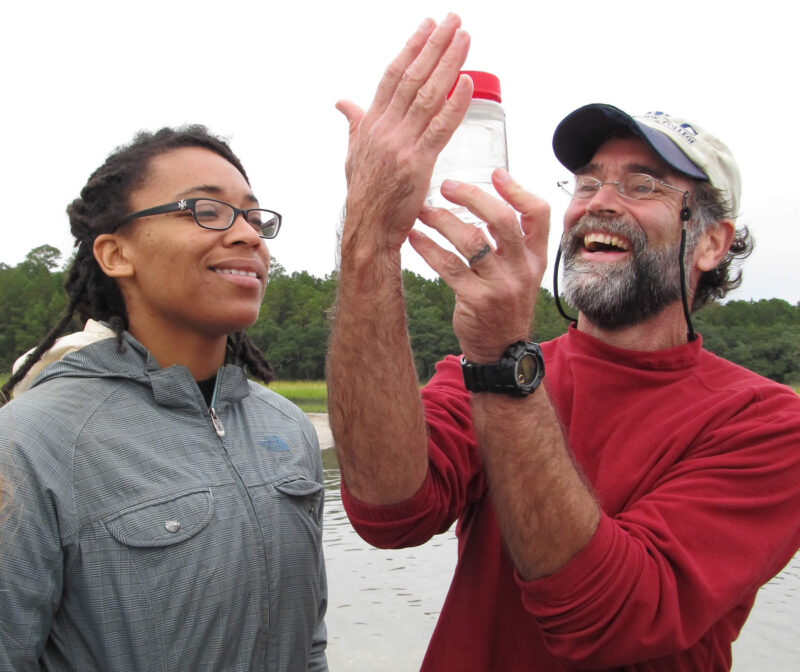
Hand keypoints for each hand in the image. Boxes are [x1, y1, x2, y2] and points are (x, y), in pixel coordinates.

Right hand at [336, 14, 471, 253]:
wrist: (368, 230)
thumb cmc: (365, 196)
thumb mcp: (353, 154)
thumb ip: (354, 124)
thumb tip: (344, 103)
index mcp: (371, 124)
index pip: (393, 75)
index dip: (412, 48)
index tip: (428, 26)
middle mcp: (384, 129)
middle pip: (412, 77)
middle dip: (435, 45)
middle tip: (454, 21)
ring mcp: (401, 145)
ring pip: (427, 95)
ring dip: (448, 64)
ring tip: (465, 39)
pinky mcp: (417, 164)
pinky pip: (439, 128)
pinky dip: (454, 104)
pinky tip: (467, 83)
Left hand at [409, 169, 549, 361]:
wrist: (502, 350)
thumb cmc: (505, 305)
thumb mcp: (521, 274)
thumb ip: (512, 243)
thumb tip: (488, 202)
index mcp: (535, 258)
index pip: (538, 214)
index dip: (518, 190)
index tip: (496, 173)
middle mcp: (522, 269)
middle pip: (501, 220)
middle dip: (472, 196)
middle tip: (447, 185)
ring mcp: (500, 286)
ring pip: (471, 241)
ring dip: (442, 220)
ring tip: (423, 211)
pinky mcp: (475, 300)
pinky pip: (448, 266)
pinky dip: (429, 248)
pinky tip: (415, 237)